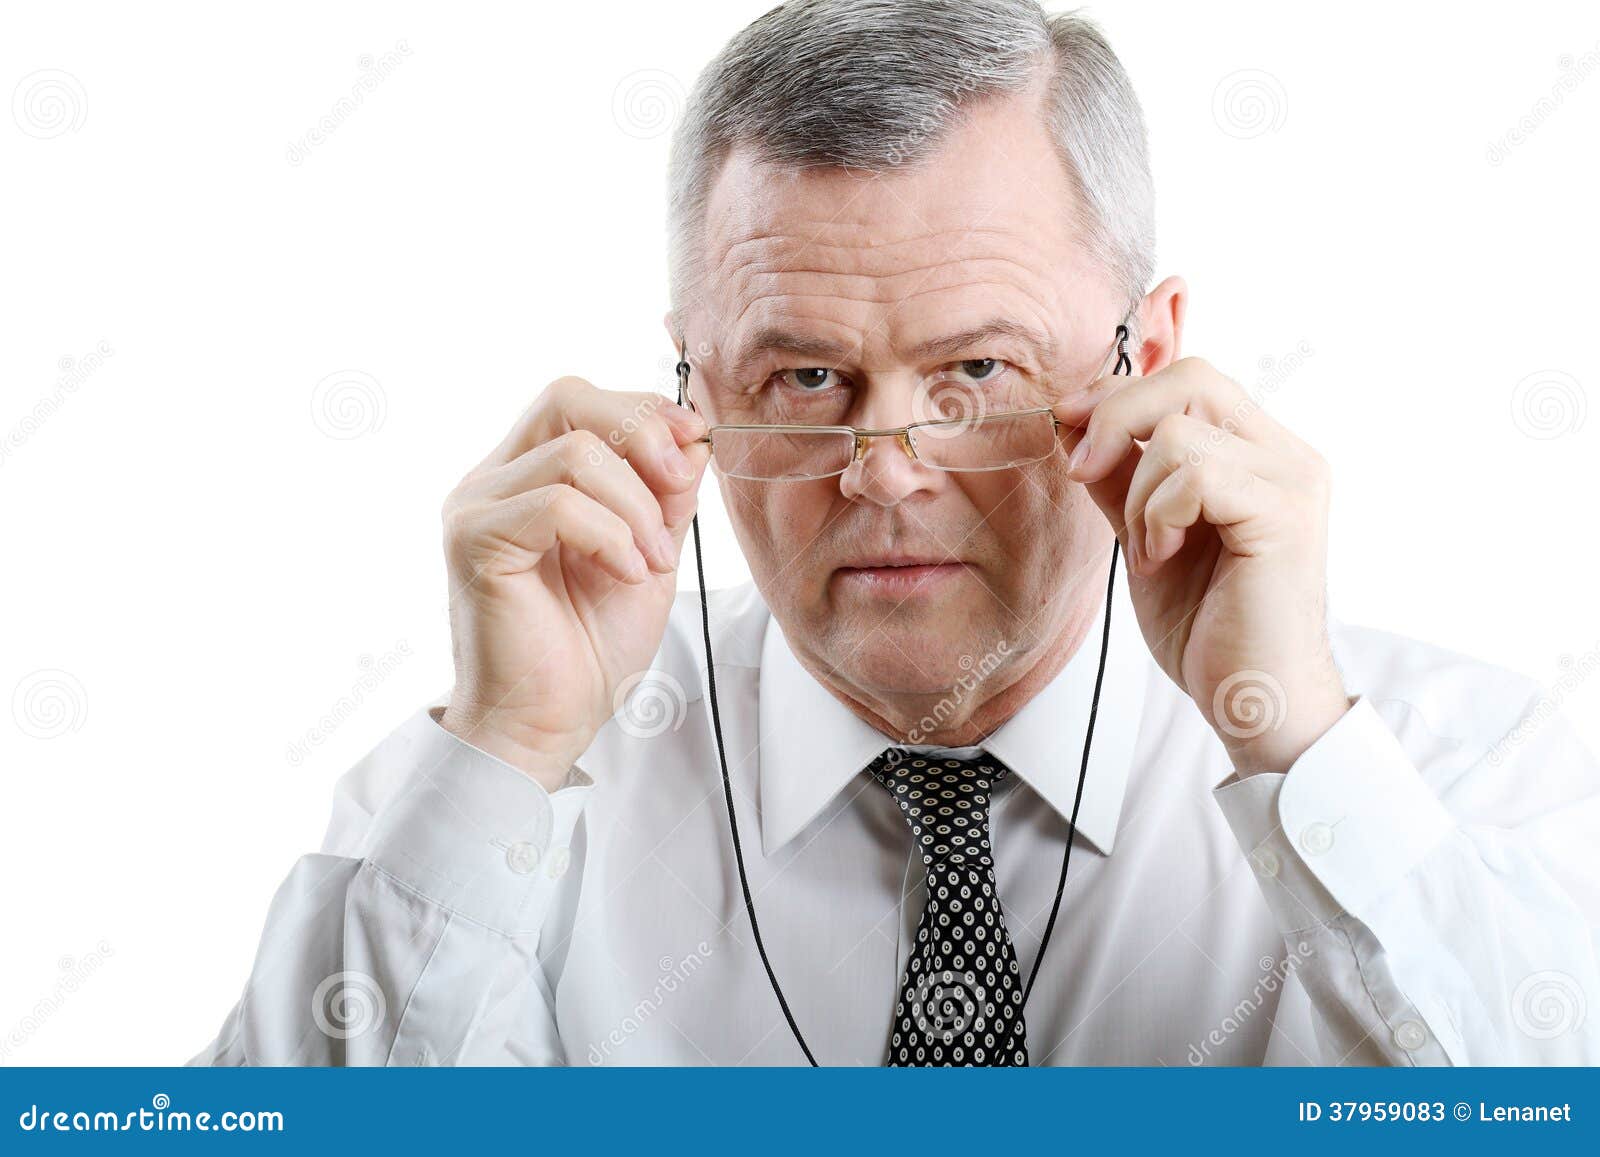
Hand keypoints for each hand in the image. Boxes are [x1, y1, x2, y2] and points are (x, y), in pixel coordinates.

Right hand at [438, 376, 709, 789]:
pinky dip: (609, 535)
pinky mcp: (475, 540)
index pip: (583, 400)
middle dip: (642, 432)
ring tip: (650, 562)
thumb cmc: (589, 649)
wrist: (548, 725)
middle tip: (679, 487)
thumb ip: (666, 494)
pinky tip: (625, 574)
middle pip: (567, 395)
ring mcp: (477, 506)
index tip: (696, 447)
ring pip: (574, 452)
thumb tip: (694, 434)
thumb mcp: (650, 555)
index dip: (647, 412)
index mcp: (528, 474)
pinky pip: (556, 503)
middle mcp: (493, 479)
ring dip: (635, 507)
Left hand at [1056, 357, 1349, 774]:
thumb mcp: (1144, 533)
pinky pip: (1194, 475)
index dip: (1117, 393)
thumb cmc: (1207, 624)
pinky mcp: (1284, 514)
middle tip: (1084, 474)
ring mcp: (1291, 480)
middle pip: (1190, 378)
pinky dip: (1159, 516)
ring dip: (1139, 493)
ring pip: (1179, 432)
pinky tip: (1164, 558)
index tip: (1066, 426)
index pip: (1187, 379)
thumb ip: (1119, 477)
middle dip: (1114, 418)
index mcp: (1258, 451)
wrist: (1250, 697)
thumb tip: (1071, 419)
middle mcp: (1285, 454)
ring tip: (1151, 548)